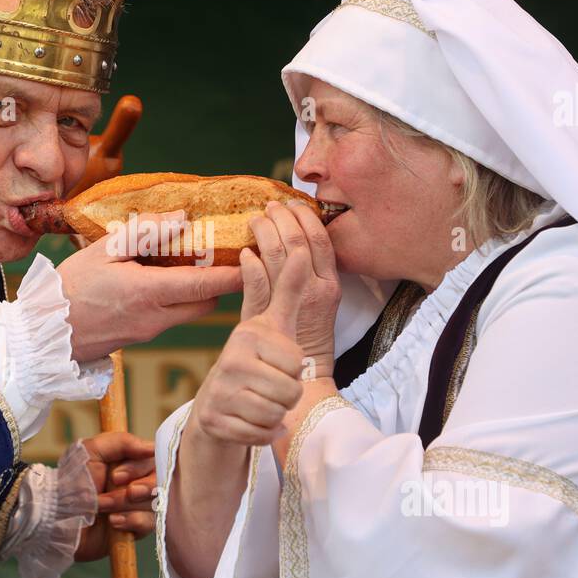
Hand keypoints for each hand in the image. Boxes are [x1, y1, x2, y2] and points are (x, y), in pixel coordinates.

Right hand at [57, 210, 243, 361]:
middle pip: (208, 303)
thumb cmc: (69, 287)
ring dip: (201, 292)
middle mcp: (157, 316)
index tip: (254, 259)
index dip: (234, 274)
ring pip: (192, 312)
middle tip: (227, 257)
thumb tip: (181, 218)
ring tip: (195, 265)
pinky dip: (180, 301)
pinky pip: (173, 318)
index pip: (205, 285)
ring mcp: (151, 331)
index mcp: (148, 292)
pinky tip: (166, 281)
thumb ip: (144, 233)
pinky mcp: (143, 337)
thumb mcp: (102, 251)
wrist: (45, 334)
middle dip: (223, 284)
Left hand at [74, 430, 156, 561]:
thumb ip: (122, 442)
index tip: (116, 476)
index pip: (155, 459)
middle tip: (115, 492)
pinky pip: (150, 524)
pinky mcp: (137, 528)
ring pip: (155, 503)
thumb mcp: (91, 450)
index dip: (139, 469)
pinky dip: (131, 521)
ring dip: (124, 505)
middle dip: (136, 489)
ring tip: (101, 508)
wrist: (57, 515)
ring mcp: (139, 506)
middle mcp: (139, 482)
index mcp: (131, 462)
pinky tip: (113, 522)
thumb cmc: (73, 480)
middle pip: (160, 482)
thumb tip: (153, 447)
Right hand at [189, 242, 311, 447]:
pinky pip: (261, 435)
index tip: (275, 364)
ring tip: (259, 402)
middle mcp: (230, 360)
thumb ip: (287, 288)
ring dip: (275, 415)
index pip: (298, 364)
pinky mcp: (215, 421)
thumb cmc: (253, 360)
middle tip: (268, 387)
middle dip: (286, 396)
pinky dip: (264, 434)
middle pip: (290, 392)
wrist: (216, 402)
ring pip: (275, 414)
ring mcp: (220, 392)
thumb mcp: (272, 325)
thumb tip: (301, 249)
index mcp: (248, 335)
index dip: (294, 370)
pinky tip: (251, 422)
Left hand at [246, 200, 340, 376]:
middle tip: (270, 207)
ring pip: (276, 254)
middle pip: (298, 239)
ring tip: (255, 220)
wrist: (307, 373)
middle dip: (282, 217)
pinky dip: (250, 263)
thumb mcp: (323, 299)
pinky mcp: (267, 317)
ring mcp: (291, 302)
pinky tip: (245, 253)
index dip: (304, 215)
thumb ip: (312, 271)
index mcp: (331, 283)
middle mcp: (314, 289)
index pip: (319, 237)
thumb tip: (295, 237)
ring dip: (263, 231)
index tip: (291, 203)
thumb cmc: (312, 334)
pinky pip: (256, 282)